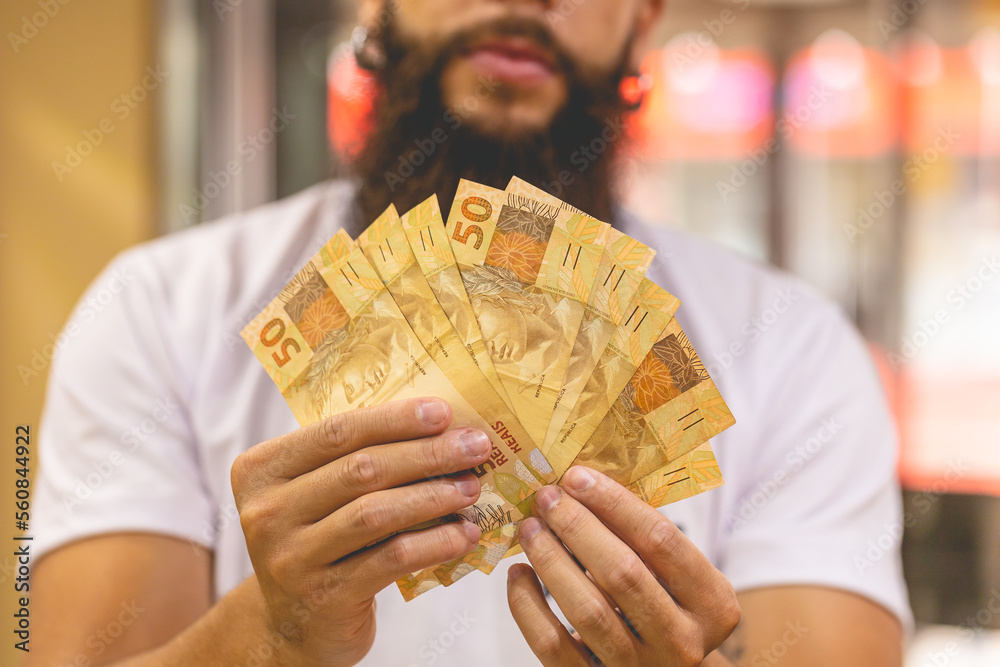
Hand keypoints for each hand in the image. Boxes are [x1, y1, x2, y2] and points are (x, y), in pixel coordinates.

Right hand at [231, 398, 490, 666]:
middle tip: (476, 445)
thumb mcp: (317, 494)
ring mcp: (291, 558)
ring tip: (472, 488)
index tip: (443, 412)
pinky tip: (464, 535)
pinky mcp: (324, 597)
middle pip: (360, 469)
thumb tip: (438, 424)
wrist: (295, 623)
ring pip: (375, 513)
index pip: (336, 432)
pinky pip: (390, 559)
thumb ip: (355, 458)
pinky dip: (433, 543)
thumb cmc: (319, 540)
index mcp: (261, 471)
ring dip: (434, 495)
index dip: (394, 419)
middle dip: (427, 453)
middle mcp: (266, 513)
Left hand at [507, 466, 740, 665]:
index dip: (615, 503)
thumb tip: (581, 483)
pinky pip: (553, 644)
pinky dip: (528, 606)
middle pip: (622, 572)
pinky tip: (518, 574)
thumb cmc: (663, 609)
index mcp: (712, 604)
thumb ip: (643, 539)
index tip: (577, 477)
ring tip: (530, 528)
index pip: (661, 540)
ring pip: (587, 609)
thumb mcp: (676, 578)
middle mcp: (683, 642)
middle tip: (546, 497)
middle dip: (577, 526)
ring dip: (551, 560)